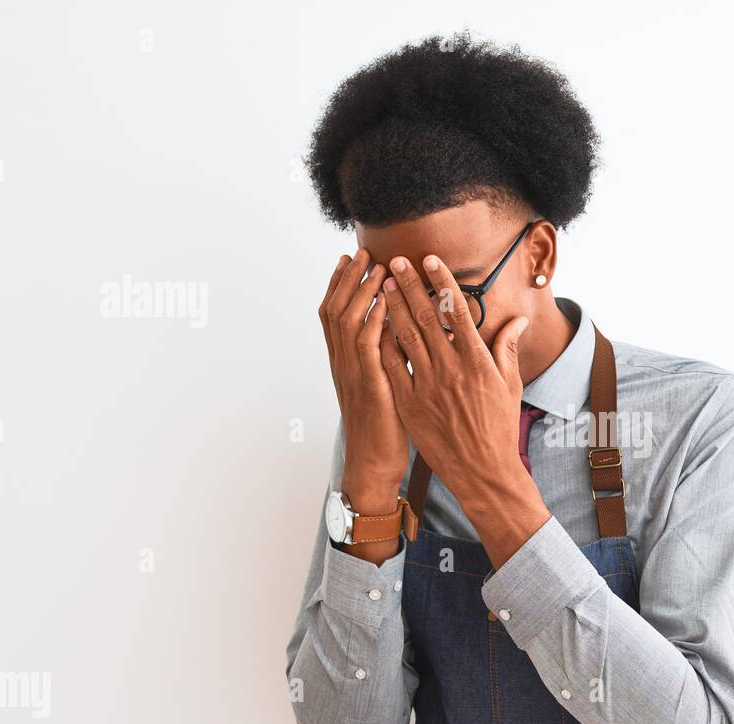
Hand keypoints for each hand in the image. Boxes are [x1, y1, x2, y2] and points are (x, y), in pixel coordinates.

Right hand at [318, 249, 409, 512]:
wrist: (374, 461)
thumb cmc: (384, 426)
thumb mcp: (383, 384)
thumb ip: (385, 355)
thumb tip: (398, 329)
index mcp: (345, 361)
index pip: (335, 314)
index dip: (339, 284)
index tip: (349, 258)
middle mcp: (343, 362)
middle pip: (336, 310)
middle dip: (348, 278)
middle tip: (361, 252)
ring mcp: (353, 373)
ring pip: (348, 322)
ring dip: (361, 292)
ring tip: (375, 267)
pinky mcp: (369, 385)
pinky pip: (367, 347)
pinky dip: (374, 321)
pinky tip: (385, 303)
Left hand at [378, 253, 550, 566]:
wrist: (482, 470)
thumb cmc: (498, 427)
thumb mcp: (509, 385)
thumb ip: (507, 348)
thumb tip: (518, 319)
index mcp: (477, 361)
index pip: (457, 311)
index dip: (442, 282)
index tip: (430, 261)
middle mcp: (451, 369)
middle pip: (427, 317)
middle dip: (409, 286)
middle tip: (395, 262)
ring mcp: (428, 387)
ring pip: (406, 338)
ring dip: (393, 308)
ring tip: (382, 285)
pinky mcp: (410, 404)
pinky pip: (393, 367)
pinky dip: (382, 343)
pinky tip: (374, 325)